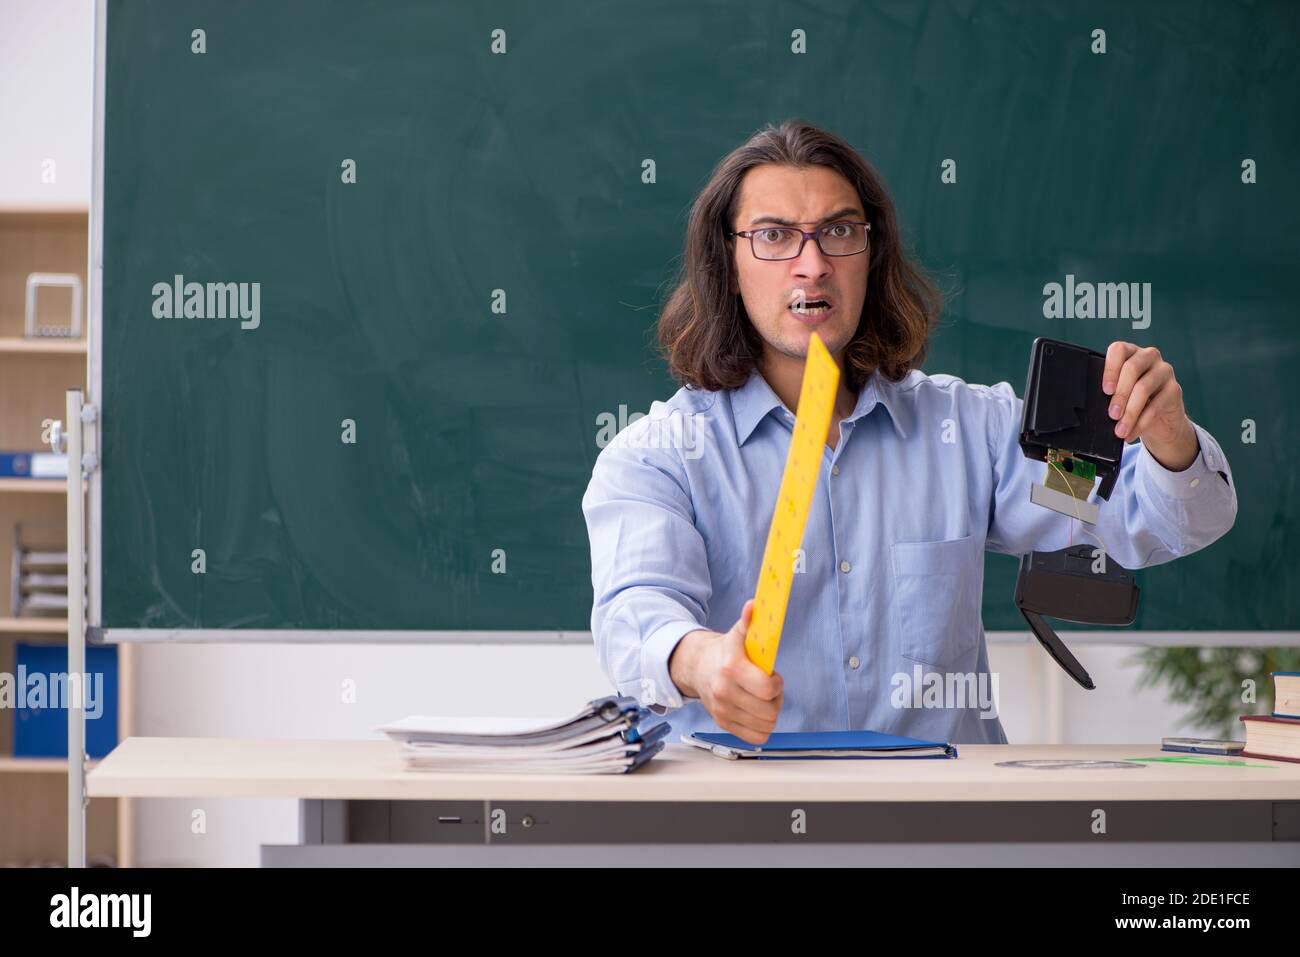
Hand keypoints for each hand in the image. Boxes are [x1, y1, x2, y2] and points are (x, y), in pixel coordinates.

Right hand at [669, 599, 783, 743]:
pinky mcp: (723, 723)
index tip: (772, 677)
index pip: (767, 689)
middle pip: (769, 711)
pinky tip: (755, 713)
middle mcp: (724, 693)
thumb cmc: (725, 652)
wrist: (697, 667)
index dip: (777, 684)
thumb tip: (754, 605)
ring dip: (769, 714)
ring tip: (761, 700)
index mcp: (731, 669)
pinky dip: (760, 728)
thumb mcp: (738, 634)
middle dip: (775, 700)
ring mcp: (722, 711)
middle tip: (768, 690)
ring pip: (765, 726)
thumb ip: (749, 621)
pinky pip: (755, 737)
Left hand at [1102, 342, 1198, 470]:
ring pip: (1144, 388)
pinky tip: (1131, 434)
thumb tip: (1093, 405)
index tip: (1105, 391)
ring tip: (1119, 430)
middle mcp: (1149, 357)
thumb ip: (1109, 391)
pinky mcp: (1175, 389)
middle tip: (1112, 415)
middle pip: (1132, 368)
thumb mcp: (1119, 393)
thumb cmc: (1131, 401)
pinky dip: (1141, 423)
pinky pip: (1157, 405)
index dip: (1110, 369)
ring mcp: (1164, 371)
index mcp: (1130, 353)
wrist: (1159, 419)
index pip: (1119, 350)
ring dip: (1130, 412)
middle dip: (1120, 394)